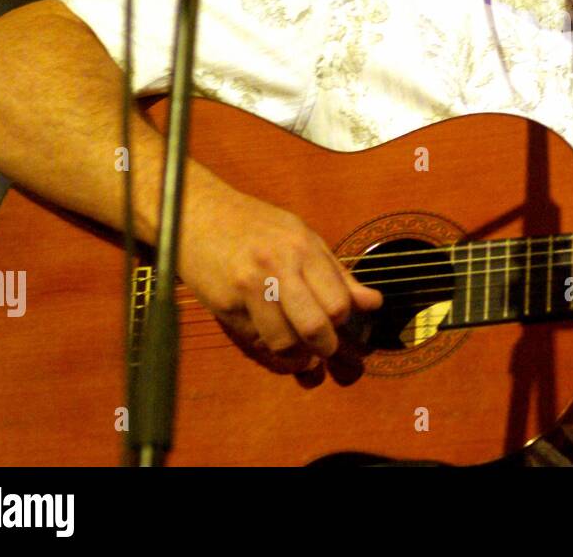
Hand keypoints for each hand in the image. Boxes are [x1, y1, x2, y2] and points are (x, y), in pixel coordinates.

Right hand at [178, 186, 382, 374]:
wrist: (198, 214)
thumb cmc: (254, 225)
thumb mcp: (302, 236)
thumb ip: (337, 273)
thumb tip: (373, 303)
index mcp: (302, 248)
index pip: (338, 302)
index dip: (344, 323)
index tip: (341, 326)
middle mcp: (276, 267)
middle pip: (314, 327)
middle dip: (325, 348)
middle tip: (325, 350)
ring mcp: (247, 288)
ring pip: (283, 342)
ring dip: (297, 358)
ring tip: (301, 356)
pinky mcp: (224, 305)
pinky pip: (254, 341)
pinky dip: (269, 351)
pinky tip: (275, 345)